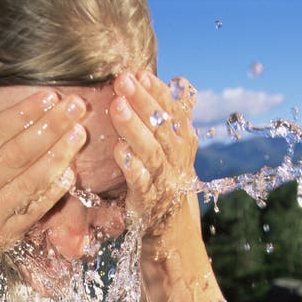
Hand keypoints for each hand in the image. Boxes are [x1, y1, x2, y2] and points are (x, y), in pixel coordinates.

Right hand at [0, 91, 87, 260]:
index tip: (49, 96)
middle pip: (18, 154)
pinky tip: (70, 173)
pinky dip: (53, 192)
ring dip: (58, 156)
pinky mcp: (4, 236)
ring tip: (79, 134)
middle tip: (76, 107)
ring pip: (29, 182)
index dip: (24, 114)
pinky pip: (33, 211)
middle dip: (50, 128)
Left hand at [109, 71, 197, 236]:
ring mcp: (164, 181)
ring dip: (134, 128)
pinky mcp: (148, 202)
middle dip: (143, 102)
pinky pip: (141, 182)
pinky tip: (119, 150)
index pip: (173, 112)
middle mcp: (177, 160)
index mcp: (184, 143)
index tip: (140, 74)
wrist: (171, 228)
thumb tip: (182, 81)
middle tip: (122, 81)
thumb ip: (177, 116)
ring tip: (117, 106)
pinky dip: (132, 166)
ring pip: (152, 151)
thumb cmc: (167, 178)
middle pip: (162, 127)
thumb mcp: (176, 147)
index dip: (158, 92)